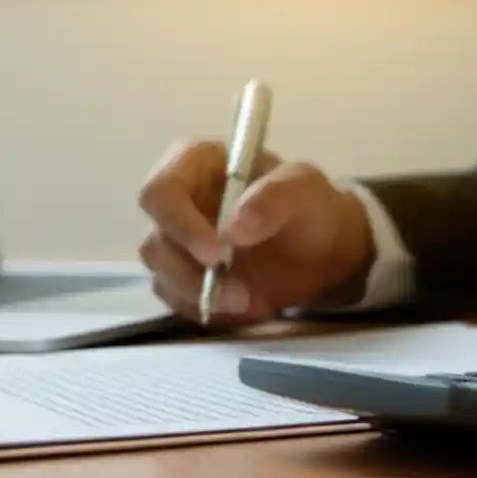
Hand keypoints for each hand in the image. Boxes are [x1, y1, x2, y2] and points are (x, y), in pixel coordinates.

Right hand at [138, 140, 373, 323]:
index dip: (180, 224)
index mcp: (195, 165)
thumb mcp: (305, 189)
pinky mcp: (184, 279)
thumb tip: (236, 226)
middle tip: (240, 292)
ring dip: (203, 296)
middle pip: (153, 242)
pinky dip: (212, 312)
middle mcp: (177, 203)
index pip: (160, 191)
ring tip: (252, 303)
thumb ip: (274, 197)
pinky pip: (178, 302)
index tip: (218, 253)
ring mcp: (177, 244)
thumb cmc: (309, 206)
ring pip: (162, 276)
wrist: (323, 251)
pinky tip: (249, 310)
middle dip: (192, 273)